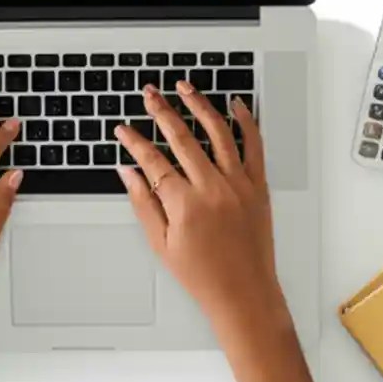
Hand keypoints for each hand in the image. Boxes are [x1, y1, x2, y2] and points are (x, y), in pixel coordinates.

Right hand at [114, 82, 284, 330]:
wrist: (244, 293)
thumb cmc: (203, 276)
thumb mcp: (161, 244)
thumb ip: (144, 204)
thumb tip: (127, 173)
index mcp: (185, 205)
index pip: (153, 161)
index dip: (134, 142)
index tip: (123, 129)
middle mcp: (213, 189)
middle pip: (182, 138)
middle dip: (161, 111)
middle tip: (149, 94)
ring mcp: (239, 185)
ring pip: (218, 132)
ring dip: (199, 105)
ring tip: (185, 88)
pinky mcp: (259, 187)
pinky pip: (254, 146)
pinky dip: (245, 122)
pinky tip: (235, 105)